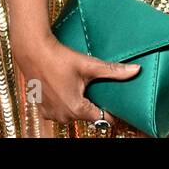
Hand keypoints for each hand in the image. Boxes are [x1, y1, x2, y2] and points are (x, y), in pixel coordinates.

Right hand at [14, 34, 140, 127]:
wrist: (33, 51)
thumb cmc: (59, 58)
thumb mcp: (89, 65)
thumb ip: (113, 71)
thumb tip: (135, 70)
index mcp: (77, 108)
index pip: (101, 118)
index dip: (109, 109)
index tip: (113, 99)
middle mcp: (63, 116)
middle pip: (86, 115)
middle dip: (92, 102)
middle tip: (94, 86)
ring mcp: (51, 114)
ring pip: (72, 113)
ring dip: (77, 102)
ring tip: (79, 85)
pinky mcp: (42, 108)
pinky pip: (59, 110)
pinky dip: (64, 102)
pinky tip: (65, 87)